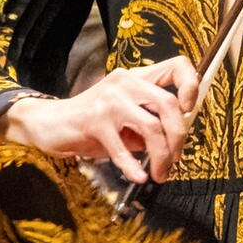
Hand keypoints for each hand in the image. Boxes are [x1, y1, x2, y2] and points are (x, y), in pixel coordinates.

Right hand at [15, 56, 201, 181]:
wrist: (50, 123)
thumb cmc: (93, 124)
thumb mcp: (127, 120)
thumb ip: (151, 123)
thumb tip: (177, 141)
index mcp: (137, 78)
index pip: (177, 66)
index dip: (192, 86)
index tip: (190, 111)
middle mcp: (126, 82)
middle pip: (170, 104)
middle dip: (179, 138)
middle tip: (175, 160)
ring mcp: (110, 99)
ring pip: (152, 127)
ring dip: (162, 157)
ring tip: (160, 173)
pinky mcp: (95, 120)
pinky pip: (123, 148)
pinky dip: (133, 167)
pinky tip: (138, 176)